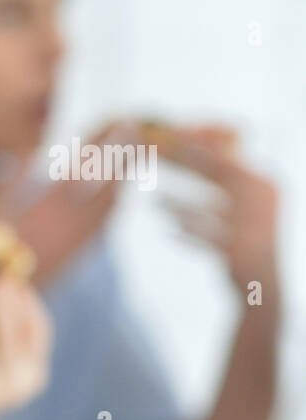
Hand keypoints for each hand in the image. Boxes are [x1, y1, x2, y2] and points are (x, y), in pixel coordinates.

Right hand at [1, 119, 137, 285]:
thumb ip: (6, 180)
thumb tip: (23, 156)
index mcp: (49, 203)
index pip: (87, 163)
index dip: (105, 139)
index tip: (121, 117)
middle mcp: (71, 221)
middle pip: (110, 180)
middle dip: (126, 153)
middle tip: (140, 131)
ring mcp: (77, 240)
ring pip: (112, 204)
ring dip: (123, 177)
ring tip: (132, 158)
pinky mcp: (74, 256)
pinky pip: (104, 225)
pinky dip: (113, 204)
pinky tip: (114, 197)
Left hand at [150, 126, 277, 287]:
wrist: (262, 284)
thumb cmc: (244, 237)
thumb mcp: (240, 203)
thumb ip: (221, 177)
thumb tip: (189, 149)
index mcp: (265, 182)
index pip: (227, 155)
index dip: (197, 145)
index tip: (168, 136)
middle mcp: (265, 199)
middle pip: (219, 173)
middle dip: (185, 163)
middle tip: (153, 154)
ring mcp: (256, 226)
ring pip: (210, 208)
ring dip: (180, 204)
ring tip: (154, 201)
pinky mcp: (242, 251)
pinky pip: (207, 238)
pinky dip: (187, 233)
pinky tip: (168, 232)